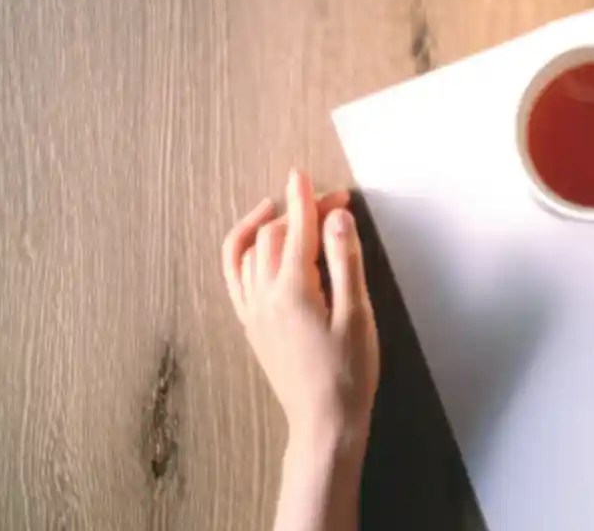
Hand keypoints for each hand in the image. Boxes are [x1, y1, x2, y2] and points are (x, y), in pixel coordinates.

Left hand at [221, 170, 380, 448]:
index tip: (304, 172)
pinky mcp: (250, 325)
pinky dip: (241, 252)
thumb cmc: (349, 372)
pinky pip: (235, 276)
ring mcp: (252, 312)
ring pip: (246, 253)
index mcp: (293, 291)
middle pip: (273, 236)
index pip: (297, 230)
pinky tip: (257, 247)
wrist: (324, 421)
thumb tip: (336, 218)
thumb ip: (346, 262)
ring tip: (286, 212)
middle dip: (298, 211)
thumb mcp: (358, 315)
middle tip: (332, 204)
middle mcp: (263, 297)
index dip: (304, 199)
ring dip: (267, 226)